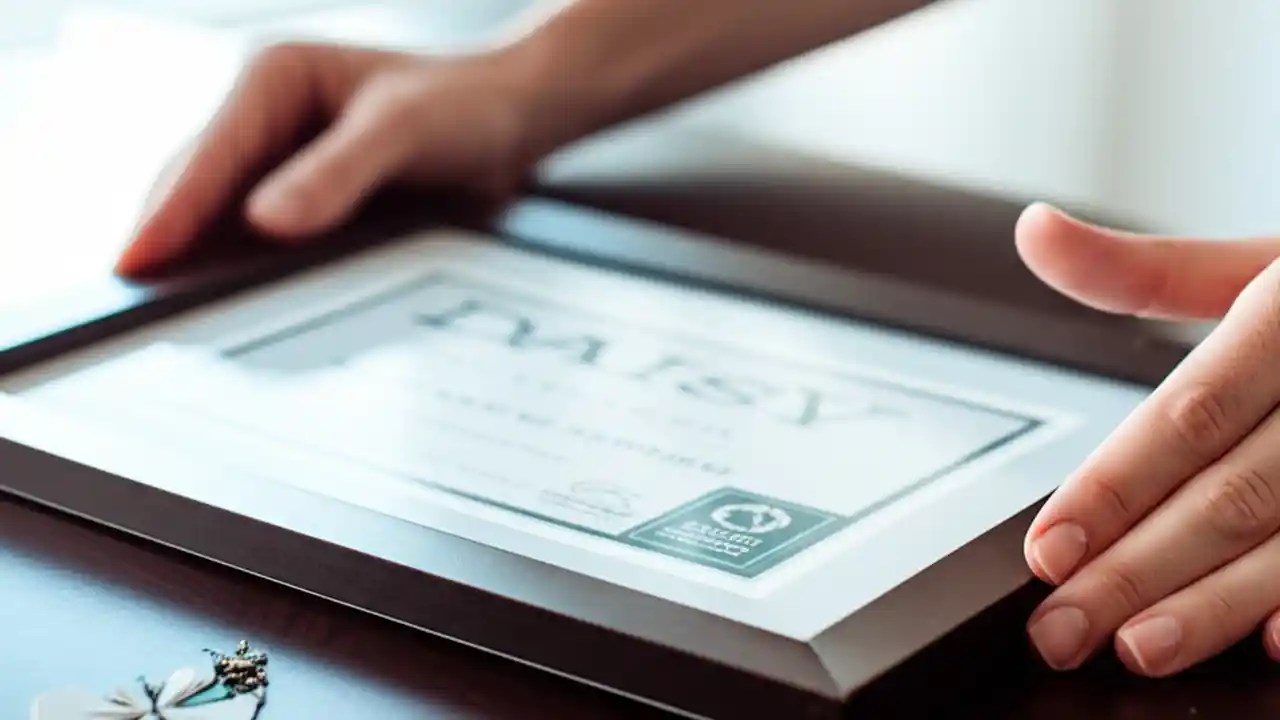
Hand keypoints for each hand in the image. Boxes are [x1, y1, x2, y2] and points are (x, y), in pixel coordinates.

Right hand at [115, 42, 545, 275]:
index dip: (169, 213)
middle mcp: (266, 115)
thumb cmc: (465, 105)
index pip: (209, 155)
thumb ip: (338, 174)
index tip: (134, 263)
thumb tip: (266, 223)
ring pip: (223, 218)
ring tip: (172, 315)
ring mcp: (281, 158)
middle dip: (169, 241)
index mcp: (274, 77)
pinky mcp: (304, 195)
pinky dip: (245, 269)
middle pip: (198, 187)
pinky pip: (260, 238)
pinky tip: (234, 305)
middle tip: (134, 305)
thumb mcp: (404, 131)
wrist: (514, 118)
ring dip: (201, 260)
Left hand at [1016, 203, 1279, 675]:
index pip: (1189, 416)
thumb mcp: (1264, 260)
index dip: (1113, 487)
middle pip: (1231, 494)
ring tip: (1140, 647)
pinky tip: (1271, 644)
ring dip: (1217, 604)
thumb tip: (1035, 234)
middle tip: (1060, 626)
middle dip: (1137, 568)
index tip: (1048, 547)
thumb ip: (1145, 268)